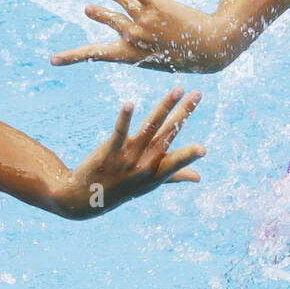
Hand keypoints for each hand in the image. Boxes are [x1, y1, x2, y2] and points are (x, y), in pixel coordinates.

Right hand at [52, 0, 227, 72]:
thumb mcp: (156, 59)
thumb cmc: (184, 56)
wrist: (210, 48)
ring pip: (119, 3)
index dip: (72, 57)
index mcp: (130, 56)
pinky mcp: (155, 4)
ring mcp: (143, 20)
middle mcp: (133, 38)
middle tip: (88, 10)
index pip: (95, 55)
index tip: (53, 60)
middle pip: (108, 21)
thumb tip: (124, 36)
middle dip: (98, 14)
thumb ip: (138, 48)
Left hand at [59, 87, 204, 217]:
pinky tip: (130, 104)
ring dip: (164, 106)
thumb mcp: (149, 185)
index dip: (189, 155)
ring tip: (178, 90)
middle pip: (167, 134)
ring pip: (150, 127)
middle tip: (198, 93)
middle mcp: (144, 165)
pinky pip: (120, 131)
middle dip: (184, 113)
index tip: (204, 150)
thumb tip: (199, 177)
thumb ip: (174, 176)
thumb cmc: (122, 188)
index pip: (176, 161)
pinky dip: (125, 117)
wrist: (85, 198)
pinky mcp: (109, 150)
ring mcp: (127, 157)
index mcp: (156, 174)